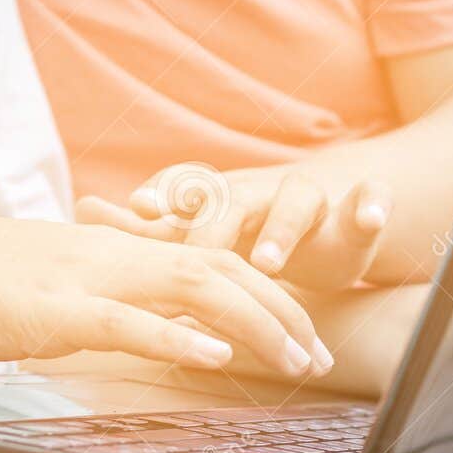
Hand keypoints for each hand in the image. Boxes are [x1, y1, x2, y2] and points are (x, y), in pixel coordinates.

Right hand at [0, 213, 333, 375]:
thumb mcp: (37, 286)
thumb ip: (84, 298)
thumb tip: (115, 322)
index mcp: (106, 250)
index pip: (204, 260)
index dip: (262, 292)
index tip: (298, 328)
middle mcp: (107, 254)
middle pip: (219, 268)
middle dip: (281, 312)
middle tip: (319, 356)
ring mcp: (82, 278)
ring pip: (192, 287)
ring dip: (254, 324)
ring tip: (296, 358)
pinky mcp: (50, 310)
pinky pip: (125, 319)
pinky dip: (177, 335)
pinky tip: (217, 355)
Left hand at [75, 160, 390, 290]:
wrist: (336, 211)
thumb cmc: (256, 231)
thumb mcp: (206, 233)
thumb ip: (149, 228)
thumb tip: (81, 207)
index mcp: (223, 199)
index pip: (188, 194)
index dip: (165, 197)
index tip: (137, 207)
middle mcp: (263, 192)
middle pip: (237, 200)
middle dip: (218, 225)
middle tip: (196, 253)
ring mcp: (312, 198)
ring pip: (299, 200)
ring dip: (283, 228)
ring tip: (269, 259)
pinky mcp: (359, 210)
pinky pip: (370, 202)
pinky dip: (370, 207)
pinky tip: (370, 216)